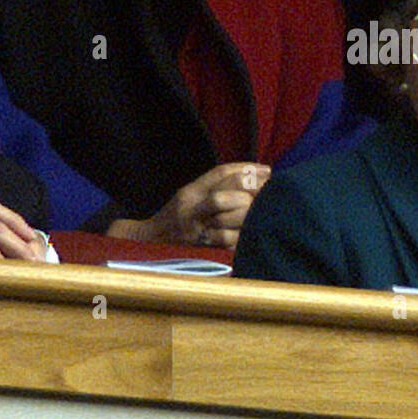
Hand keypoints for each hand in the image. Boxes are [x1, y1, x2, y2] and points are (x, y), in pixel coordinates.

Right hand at [107, 162, 270, 247]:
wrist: (148, 246)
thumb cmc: (176, 221)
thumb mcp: (191, 197)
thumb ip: (217, 186)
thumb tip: (253, 175)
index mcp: (190, 193)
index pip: (220, 173)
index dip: (247, 169)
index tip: (268, 170)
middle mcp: (190, 208)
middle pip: (223, 191)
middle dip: (251, 190)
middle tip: (269, 191)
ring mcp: (193, 229)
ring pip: (224, 211)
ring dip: (247, 211)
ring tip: (262, 212)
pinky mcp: (200, 248)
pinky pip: (227, 239)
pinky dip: (243, 236)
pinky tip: (254, 233)